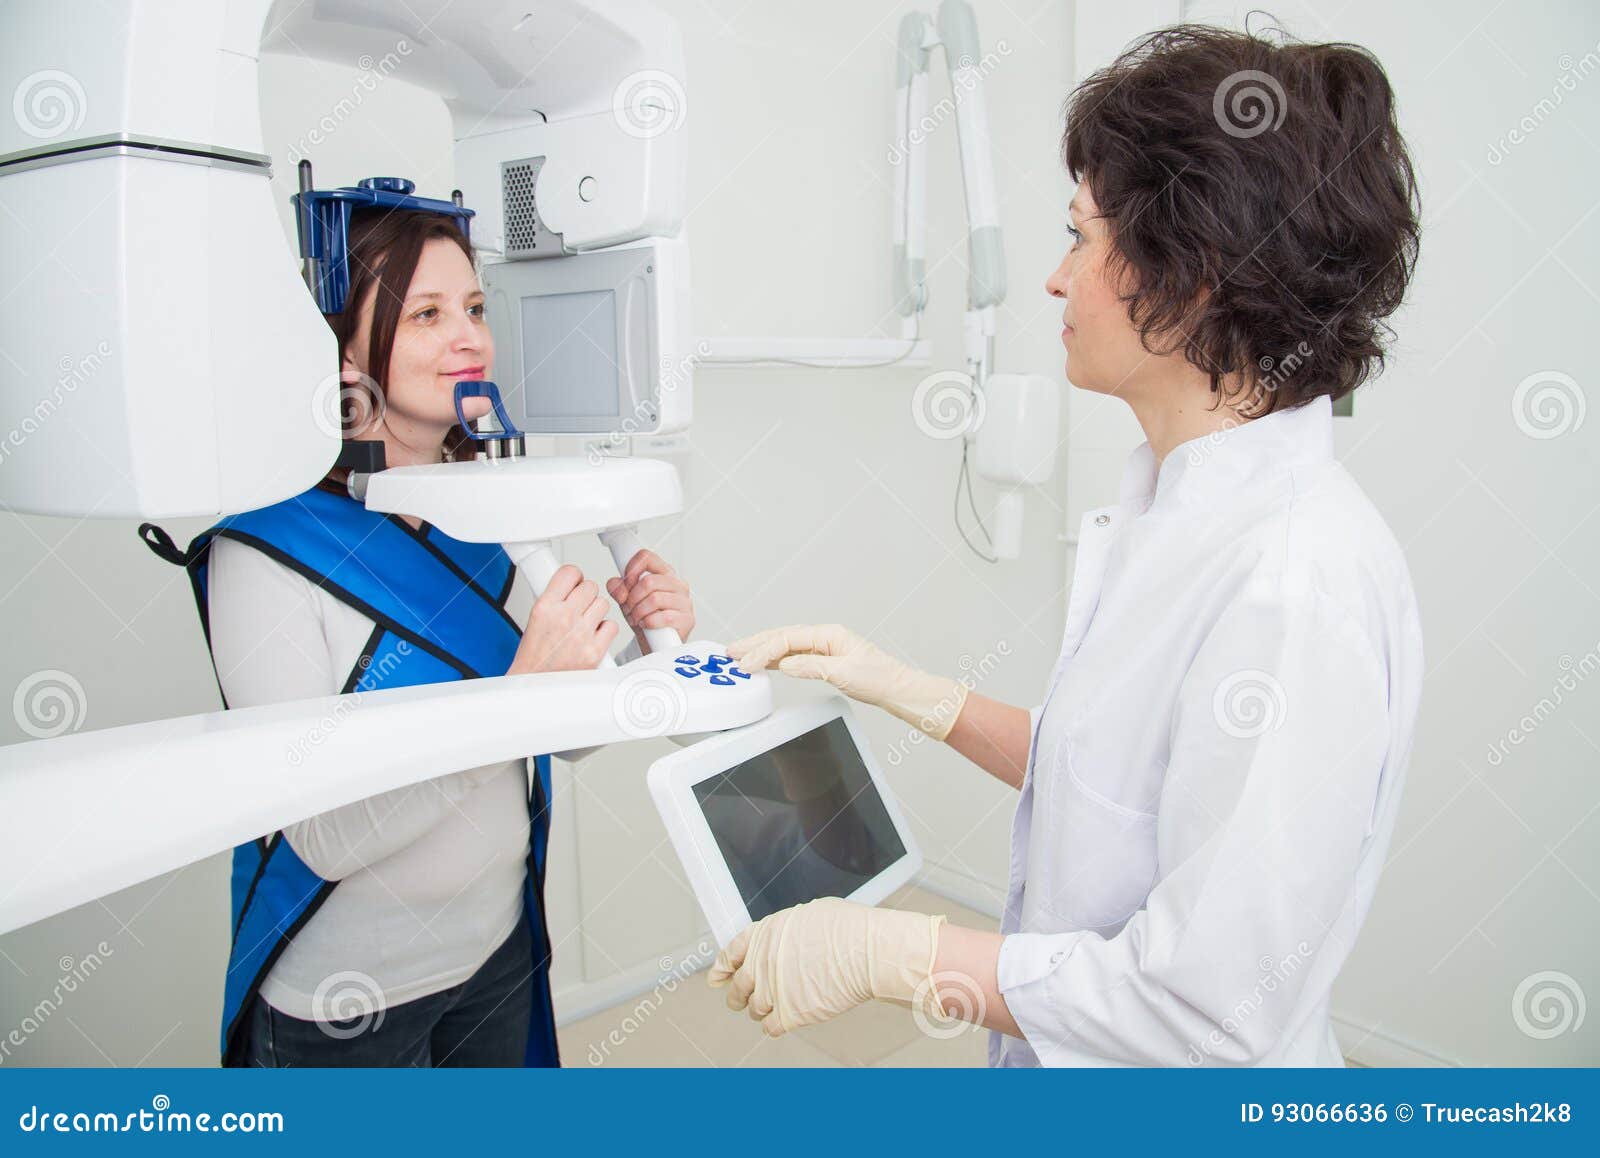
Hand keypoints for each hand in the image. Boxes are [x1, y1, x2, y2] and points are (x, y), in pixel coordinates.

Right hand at [507, 563, 617, 673]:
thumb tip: (572, 584)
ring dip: (596, 612)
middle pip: (591, 587)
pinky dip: (605, 631)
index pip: (570, 573)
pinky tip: (592, 637)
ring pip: (603, 604)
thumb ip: (554, 599)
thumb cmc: (533, 656)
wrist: (532, 684)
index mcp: (545, 607)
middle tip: (578, 608)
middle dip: (586, 596)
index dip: (575, 578)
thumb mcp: (534, 618)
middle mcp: (563, 618)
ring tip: (583, 625)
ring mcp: (581, 634)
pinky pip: (612, 626)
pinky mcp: (594, 651)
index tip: (574, 584)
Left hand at [606, 549, 694, 654]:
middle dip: (633, 597)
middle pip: (649, 581)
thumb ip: (619, 590)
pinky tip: (646, 624)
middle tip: (629, 607)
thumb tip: (615, 584)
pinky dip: (649, 622)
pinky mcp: (687, 619)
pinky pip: (663, 617)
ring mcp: (684, 602)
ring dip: (639, 611)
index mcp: (665, 574)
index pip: (647, 557)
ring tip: (636, 617)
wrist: (657, 644)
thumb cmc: (647, 618)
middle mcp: (677, 585)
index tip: (625, 581)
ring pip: (655, 599)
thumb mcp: (628, 601)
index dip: (632, 568)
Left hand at [709, 897, 948, 1036]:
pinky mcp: (789, 1015)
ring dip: (760, 1009)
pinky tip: (784, 1020)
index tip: (718, 977)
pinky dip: (775, 1025)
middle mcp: (762, 963)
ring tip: (774, 1006)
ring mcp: (773, 990)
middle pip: (737, 987)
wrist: (866, 953)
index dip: (721, 967)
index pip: (729, 954)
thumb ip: (784, 931)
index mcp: (764, 934)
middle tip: (740, 1000)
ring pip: (753, 1009)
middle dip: (737, 995)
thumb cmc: (847, 929)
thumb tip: (784, 939)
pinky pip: (770, 1027)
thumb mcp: (807, 915)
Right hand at [727, 624, 968, 739]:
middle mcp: (825, 637)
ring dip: (762, 650)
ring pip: (785, 645)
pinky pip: (794, 656)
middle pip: (782, 637)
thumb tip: (786, 664)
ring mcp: (824, 648)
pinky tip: (764, 663)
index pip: (787, 639)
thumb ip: (812, 667)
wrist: (898, 689)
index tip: (746, 664)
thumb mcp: (844, 674)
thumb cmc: (879, 679)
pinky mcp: (825, 660)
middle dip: (755, 644)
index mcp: (829, 634)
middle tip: (729, 652)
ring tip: (739, 656)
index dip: (763, 651)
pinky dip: (775, 659)